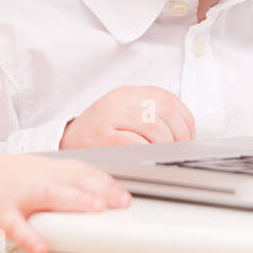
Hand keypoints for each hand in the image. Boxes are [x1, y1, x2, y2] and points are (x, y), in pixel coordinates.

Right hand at [0, 155, 130, 252]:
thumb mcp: (33, 170)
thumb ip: (60, 178)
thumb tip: (96, 188)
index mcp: (43, 167)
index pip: (79, 170)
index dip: (103, 181)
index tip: (123, 193)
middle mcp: (33, 177)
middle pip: (71, 179)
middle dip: (98, 189)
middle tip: (120, 201)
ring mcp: (16, 194)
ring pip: (49, 195)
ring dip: (73, 201)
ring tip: (94, 210)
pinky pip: (16, 227)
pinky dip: (29, 236)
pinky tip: (42, 247)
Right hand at [60, 86, 195, 148]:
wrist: (65, 143)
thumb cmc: (99, 134)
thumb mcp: (123, 115)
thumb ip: (150, 116)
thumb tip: (183, 133)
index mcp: (127, 93)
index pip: (167, 98)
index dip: (184, 119)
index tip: (187, 136)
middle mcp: (118, 101)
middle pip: (164, 110)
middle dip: (179, 134)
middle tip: (178, 150)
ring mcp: (108, 118)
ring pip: (153, 124)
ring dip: (166, 144)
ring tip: (164, 156)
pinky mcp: (100, 138)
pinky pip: (134, 142)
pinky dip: (148, 152)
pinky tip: (148, 159)